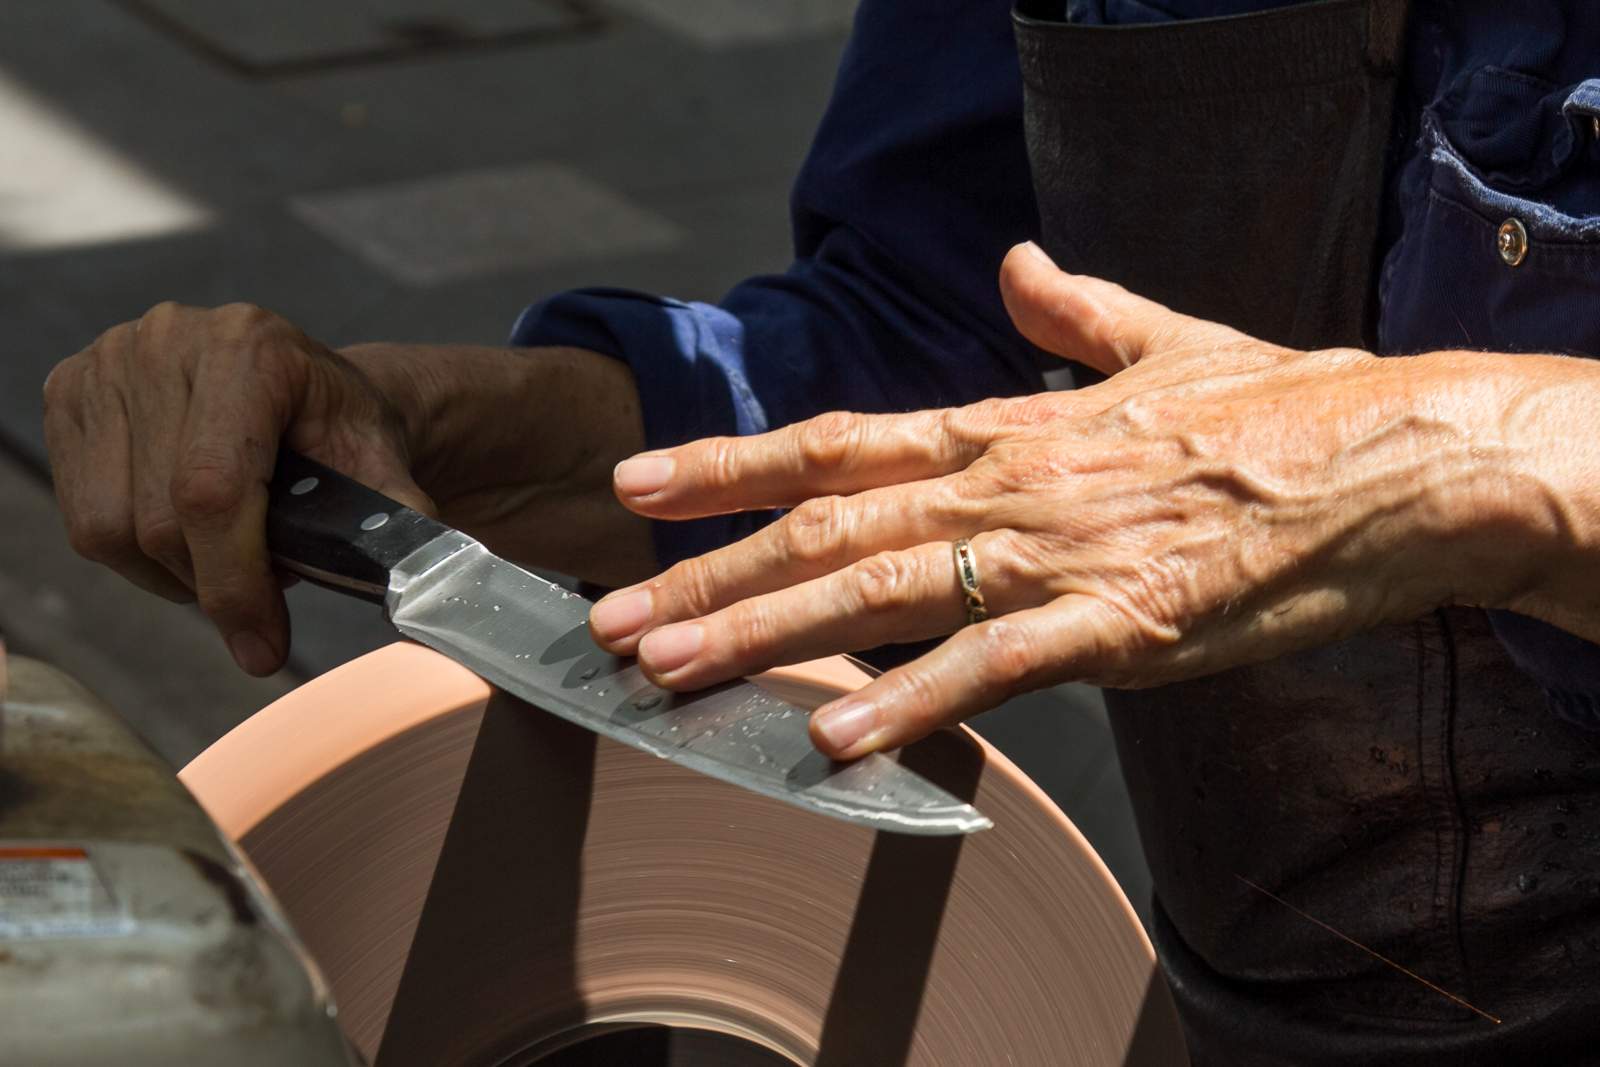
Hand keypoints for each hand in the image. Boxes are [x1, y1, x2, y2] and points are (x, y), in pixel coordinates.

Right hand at [45, 302, 654, 675]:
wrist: (300, 388)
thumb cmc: (343, 429)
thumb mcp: (384, 463)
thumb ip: (398, 520)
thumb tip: (424, 587)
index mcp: (249, 348)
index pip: (212, 492)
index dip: (236, 585)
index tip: (264, 647)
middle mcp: (166, 341)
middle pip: (158, 521)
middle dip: (214, 588)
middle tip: (262, 605)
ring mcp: (107, 362)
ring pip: (110, 529)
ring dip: (171, 576)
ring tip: (230, 561)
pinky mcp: (69, 391)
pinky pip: (80, 516)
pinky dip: (133, 555)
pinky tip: (184, 539)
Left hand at [590, 243, 1541, 757]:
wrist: (1390, 459)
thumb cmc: (1276, 407)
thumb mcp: (1162, 341)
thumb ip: (1074, 312)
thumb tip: (1018, 267)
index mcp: (1004, 427)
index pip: (836, 443)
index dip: (730, 464)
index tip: (638, 484)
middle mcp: (1006, 484)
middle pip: (825, 527)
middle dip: (706, 572)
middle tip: (610, 616)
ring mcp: (1055, 553)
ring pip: (880, 592)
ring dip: (763, 634)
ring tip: (670, 670)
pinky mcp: (1121, 623)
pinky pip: (995, 666)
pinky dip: (911, 704)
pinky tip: (837, 742)